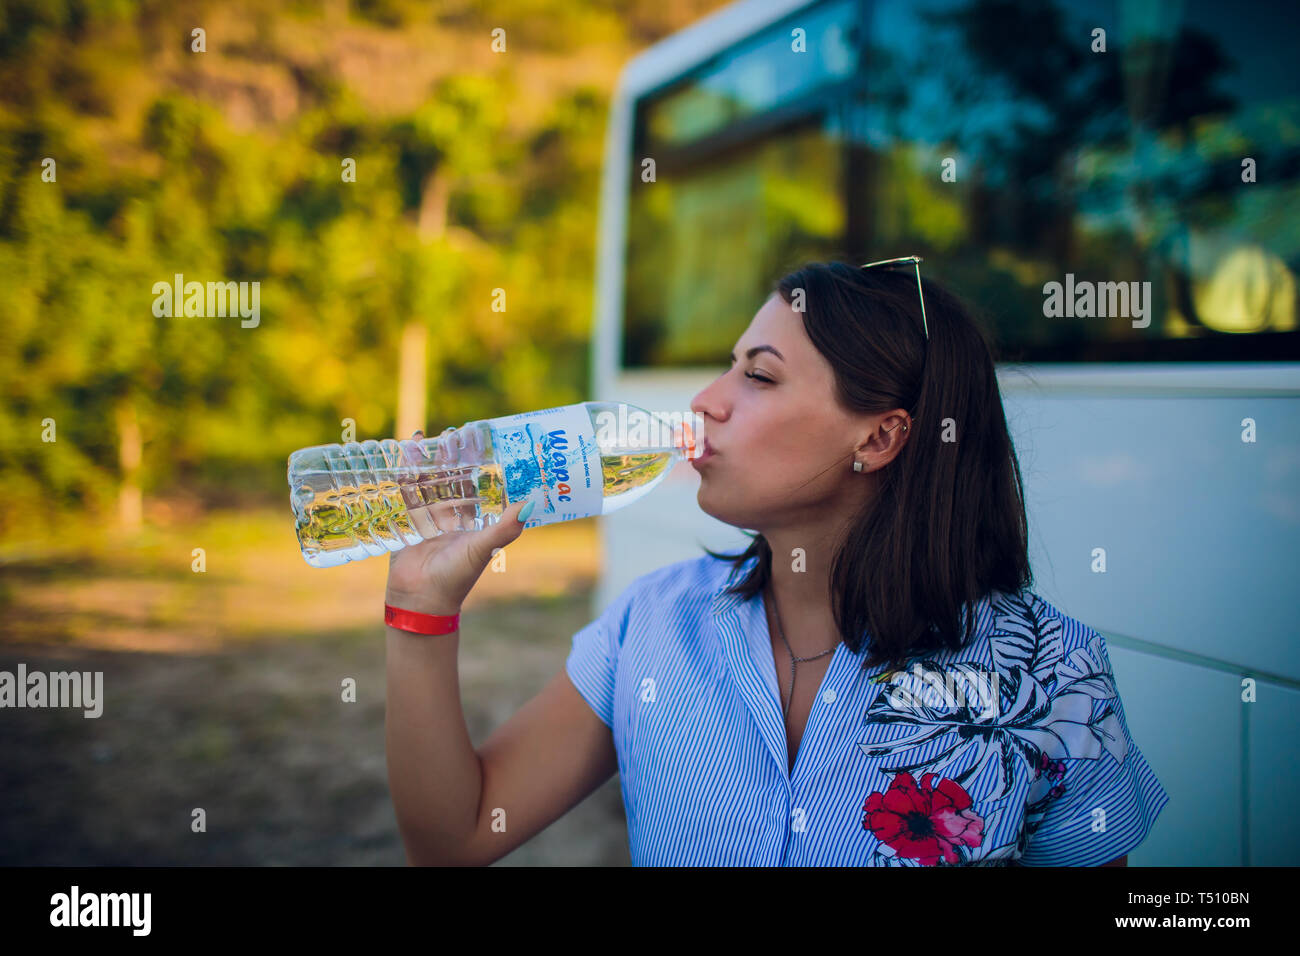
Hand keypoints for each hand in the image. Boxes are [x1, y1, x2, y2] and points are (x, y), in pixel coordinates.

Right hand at [384, 429, 532, 614]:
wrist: (420, 600)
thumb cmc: (456, 577)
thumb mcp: (483, 548)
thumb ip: (505, 528)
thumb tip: (531, 503)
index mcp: (474, 520)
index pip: (480, 484)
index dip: (481, 463)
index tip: (483, 440)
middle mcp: (453, 515)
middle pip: (454, 478)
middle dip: (453, 456)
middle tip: (453, 432)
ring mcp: (429, 517)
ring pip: (429, 480)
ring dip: (428, 460)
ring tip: (426, 437)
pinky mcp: (407, 519)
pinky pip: (407, 490)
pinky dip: (405, 471)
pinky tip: (404, 451)